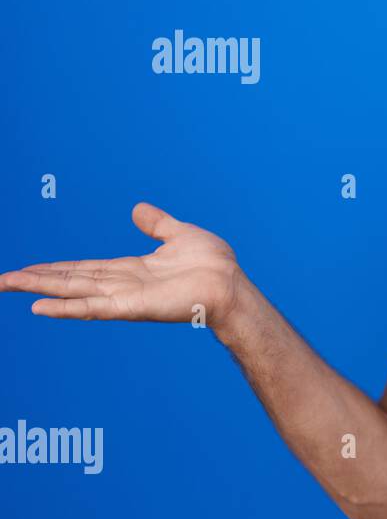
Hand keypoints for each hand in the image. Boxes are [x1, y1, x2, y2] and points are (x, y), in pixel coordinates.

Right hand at [0, 202, 242, 325]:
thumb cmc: (213, 264)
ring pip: (72, 292)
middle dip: (35, 279)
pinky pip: (93, 308)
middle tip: (1, 279)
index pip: (83, 268)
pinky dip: (66, 308)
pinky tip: (39, 308)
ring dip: (39, 290)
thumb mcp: (178, 234)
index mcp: (130, 269)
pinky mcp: (132, 308)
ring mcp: (124, 297)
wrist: (231, 284)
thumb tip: (137, 209)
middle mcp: (121, 284)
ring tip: (7, 285)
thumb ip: (156, 224)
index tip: (27, 268)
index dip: (55, 268)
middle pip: (69, 280)